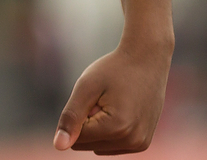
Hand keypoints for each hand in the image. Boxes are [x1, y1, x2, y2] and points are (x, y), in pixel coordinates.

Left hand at [53, 40, 170, 152]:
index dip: (80, 114)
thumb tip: (59, 146)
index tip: (94, 97)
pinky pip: (112, 146)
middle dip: (89, 123)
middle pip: (87, 145)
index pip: (77, 138)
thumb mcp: (86, 87)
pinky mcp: (142, 143)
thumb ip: (71, 117)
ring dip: (99, 128)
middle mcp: (132, 141)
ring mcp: (139, 144)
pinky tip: (120, 110)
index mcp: (117, 128)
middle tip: (104, 99)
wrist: (147, 59)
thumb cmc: (115, 69)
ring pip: (98, 148)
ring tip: (113, 104)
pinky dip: (109, 132)